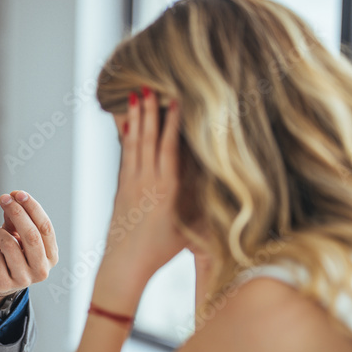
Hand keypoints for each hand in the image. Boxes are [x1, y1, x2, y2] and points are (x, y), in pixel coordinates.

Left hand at [0, 190, 58, 306]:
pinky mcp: (4, 284)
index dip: (32, 208)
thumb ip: (16, 219)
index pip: (45, 227)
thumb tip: (12, 197)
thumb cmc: (9, 257)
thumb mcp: (16, 236)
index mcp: (51, 256)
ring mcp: (24, 280)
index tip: (18, 193)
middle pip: (31, 235)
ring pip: (9, 244)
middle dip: (17, 212)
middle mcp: (42, 270)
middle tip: (3, 198)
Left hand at [95, 89, 186, 309]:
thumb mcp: (188, 230)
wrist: (124, 265)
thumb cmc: (161, 252)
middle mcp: (146, 183)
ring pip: (133, 145)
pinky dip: (126, 139)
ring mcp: (130, 184)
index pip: (169, 149)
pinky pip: (125, 157)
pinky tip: (126, 125)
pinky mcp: (120, 190)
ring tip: (135, 96)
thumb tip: (231, 197)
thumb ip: (204, 209)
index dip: (171, 123)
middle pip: (148, 140)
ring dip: (136, 119)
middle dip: (149, 112)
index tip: (174, 100)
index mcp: (165, 190)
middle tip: (148, 86)